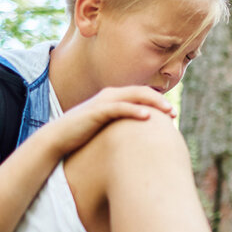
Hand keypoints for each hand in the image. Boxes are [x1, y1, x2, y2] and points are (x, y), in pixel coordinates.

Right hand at [44, 86, 175, 157]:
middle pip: (142, 92)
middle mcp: (110, 96)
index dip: (158, 101)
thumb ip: (121, 127)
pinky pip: (120, 108)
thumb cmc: (82, 136)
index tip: (172, 114)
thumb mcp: (106, 129)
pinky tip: (147, 117)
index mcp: (114, 98)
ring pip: (134, 96)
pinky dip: (135, 110)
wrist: (57, 139)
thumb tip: (138, 138)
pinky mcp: (96, 112)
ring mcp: (103, 102)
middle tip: (174, 113)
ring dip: (153, 103)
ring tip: (168, 112)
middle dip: (160, 101)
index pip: (141, 95)